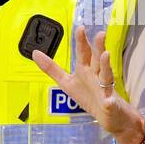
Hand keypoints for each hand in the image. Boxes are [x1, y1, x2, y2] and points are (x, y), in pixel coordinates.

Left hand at [31, 25, 140, 143]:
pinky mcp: (110, 104)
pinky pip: (109, 102)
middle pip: (97, 59)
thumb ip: (52, 68)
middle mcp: (96, 75)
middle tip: (100, 33)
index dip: (81, 41)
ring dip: (106, 65)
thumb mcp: (67, 82)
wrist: (109, 115)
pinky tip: (109, 100)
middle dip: (98, 47)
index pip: (84, 53)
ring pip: (106, 75)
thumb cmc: (89, 96)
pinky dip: (109, 101)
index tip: (80, 28)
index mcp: (86, 70)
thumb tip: (35, 53)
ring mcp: (105, 89)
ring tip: (106, 55)